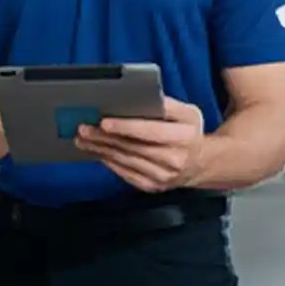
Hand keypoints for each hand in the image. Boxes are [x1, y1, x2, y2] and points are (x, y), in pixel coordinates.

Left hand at [74, 97, 204, 192]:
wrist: (201, 164)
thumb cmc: (189, 132)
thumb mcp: (187, 113)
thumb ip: (166, 105)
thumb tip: (138, 98)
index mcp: (185, 137)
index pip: (150, 131)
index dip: (126, 127)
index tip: (104, 122)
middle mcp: (175, 160)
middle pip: (133, 147)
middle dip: (105, 138)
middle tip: (83, 128)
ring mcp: (163, 177)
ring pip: (126, 161)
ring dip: (101, 150)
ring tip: (83, 139)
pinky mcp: (152, 187)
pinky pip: (126, 173)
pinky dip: (109, 162)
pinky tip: (96, 152)